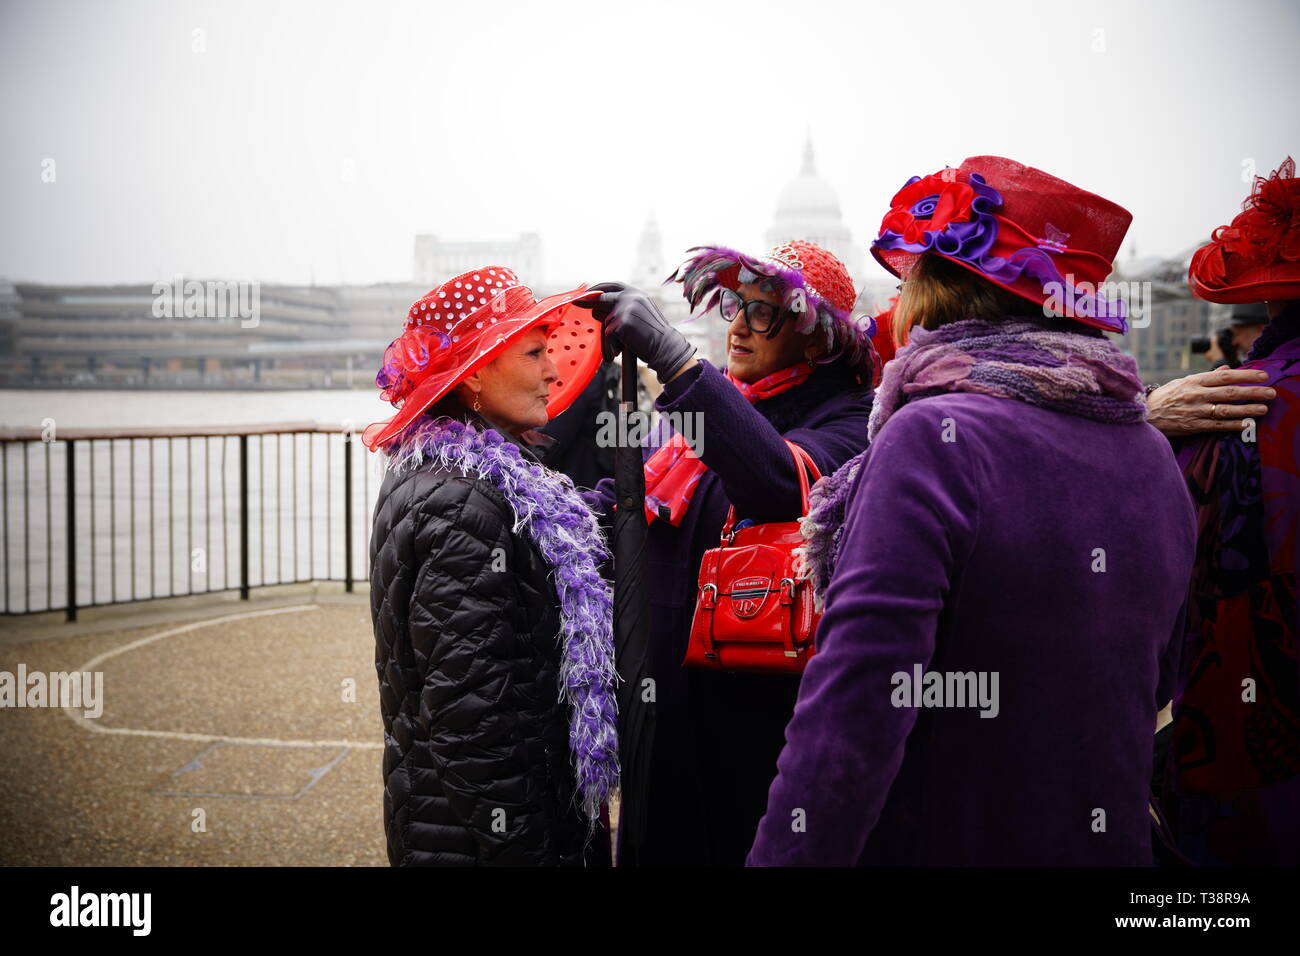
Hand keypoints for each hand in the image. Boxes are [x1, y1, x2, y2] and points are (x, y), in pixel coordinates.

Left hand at [574, 281, 696, 382]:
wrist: (666, 348)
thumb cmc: (653, 336)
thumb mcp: (640, 315)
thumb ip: (623, 309)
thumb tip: (597, 309)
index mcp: (637, 293)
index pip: (613, 286)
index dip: (598, 289)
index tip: (587, 292)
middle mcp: (631, 296)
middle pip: (601, 297)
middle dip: (587, 301)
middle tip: (576, 303)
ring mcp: (625, 308)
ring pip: (604, 321)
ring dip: (608, 336)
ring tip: (621, 347)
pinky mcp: (621, 321)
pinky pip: (608, 335)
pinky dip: (611, 346)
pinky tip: (621, 351)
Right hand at [1144, 366, 1274, 436]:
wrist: (1144, 414)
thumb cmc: (1166, 397)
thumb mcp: (1183, 382)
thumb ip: (1207, 377)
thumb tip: (1228, 369)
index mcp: (1194, 381)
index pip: (1225, 376)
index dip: (1245, 375)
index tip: (1263, 376)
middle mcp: (1196, 394)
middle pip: (1229, 392)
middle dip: (1252, 392)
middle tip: (1270, 392)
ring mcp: (1195, 411)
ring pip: (1226, 409)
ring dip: (1246, 409)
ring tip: (1263, 408)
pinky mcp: (1192, 426)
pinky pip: (1217, 425)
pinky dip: (1233, 425)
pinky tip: (1246, 424)